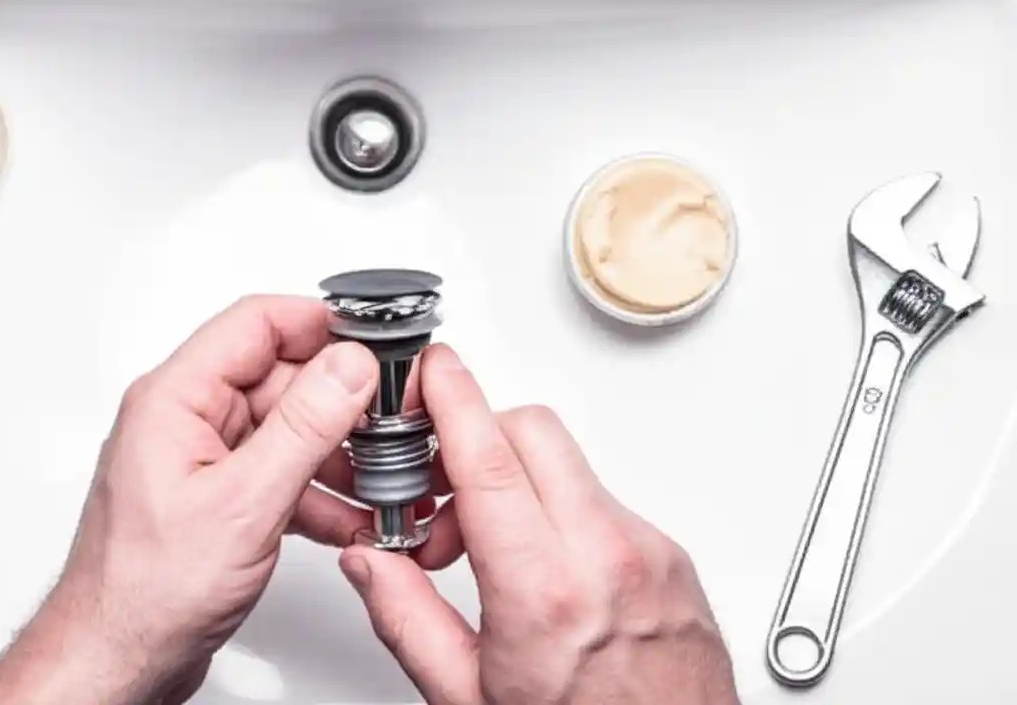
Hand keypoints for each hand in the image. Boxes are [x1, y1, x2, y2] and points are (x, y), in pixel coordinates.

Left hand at [0, 296, 379, 704]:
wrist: (112, 662)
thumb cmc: (144, 594)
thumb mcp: (243, 503)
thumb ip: (303, 428)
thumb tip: (349, 366)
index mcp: (174, 400)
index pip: (256, 324)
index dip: (321, 324)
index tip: (374, 341)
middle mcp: (184, 421)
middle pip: (278, 376)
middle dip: (341, 401)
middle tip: (392, 422)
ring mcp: (200, 461)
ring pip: (284, 429)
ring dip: (337, 453)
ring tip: (380, 479)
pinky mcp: (215, 499)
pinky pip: (277, 472)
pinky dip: (317, 492)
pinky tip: (350, 517)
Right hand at [338, 345, 738, 704]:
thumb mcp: (468, 699)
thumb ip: (408, 619)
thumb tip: (369, 560)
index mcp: (546, 594)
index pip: (491, 461)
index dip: (454, 400)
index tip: (432, 371)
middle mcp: (608, 559)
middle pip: (533, 432)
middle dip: (475, 434)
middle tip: (439, 487)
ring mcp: (650, 553)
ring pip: (569, 463)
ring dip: (515, 478)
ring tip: (486, 544)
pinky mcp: (673, 558)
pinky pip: (602, 499)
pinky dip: (558, 509)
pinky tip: (541, 564)